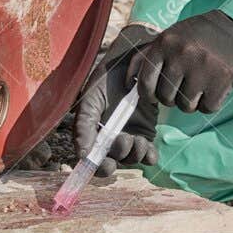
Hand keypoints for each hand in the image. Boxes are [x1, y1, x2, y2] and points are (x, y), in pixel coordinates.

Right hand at [73, 24, 159, 176]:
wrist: (132, 64)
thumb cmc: (106, 80)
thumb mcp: (90, 100)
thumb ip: (84, 126)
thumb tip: (82, 155)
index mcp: (93, 134)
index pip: (93, 160)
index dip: (99, 168)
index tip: (107, 164)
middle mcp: (110, 139)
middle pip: (114, 161)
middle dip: (120, 156)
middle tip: (124, 139)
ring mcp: (129, 137)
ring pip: (131, 159)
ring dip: (135, 154)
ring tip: (138, 140)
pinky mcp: (146, 133)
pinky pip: (148, 154)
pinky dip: (149, 156)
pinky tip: (149, 148)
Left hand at [128, 9, 232, 113]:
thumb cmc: (197, 35)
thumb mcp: (169, 37)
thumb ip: (146, 57)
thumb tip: (127, 81)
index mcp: (165, 43)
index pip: (145, 82)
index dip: (147, 94)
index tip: (153, 96)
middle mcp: (181, 55)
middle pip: (166, 97)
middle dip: (172, 97)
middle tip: (183, 86)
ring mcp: (202, 68)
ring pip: (186, 106)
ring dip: (191, 101)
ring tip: (199, 85)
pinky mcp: (222, 80)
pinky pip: (207, 108)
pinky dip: (209, 103)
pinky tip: (213, 87)